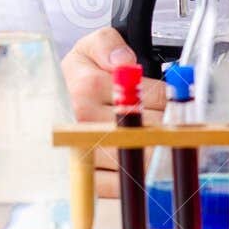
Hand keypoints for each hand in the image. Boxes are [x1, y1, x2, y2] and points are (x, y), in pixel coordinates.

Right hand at [60, 26, 168, 197]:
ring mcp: (82, 150)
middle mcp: (82, 120)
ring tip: (169, 145)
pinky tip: (150, 165)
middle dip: (169, 127)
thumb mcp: (92, 47)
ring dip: (161, 153)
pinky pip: (121, 184)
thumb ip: (109, 45)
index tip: (176, 102)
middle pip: (148, 129)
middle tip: (178, 126)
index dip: (171, 99)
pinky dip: (141, 177)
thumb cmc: (78, 76)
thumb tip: (125, 61)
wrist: (49, 101)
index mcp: (87, 87)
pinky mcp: (85, 176)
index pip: (151, 96)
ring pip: (138, 157)